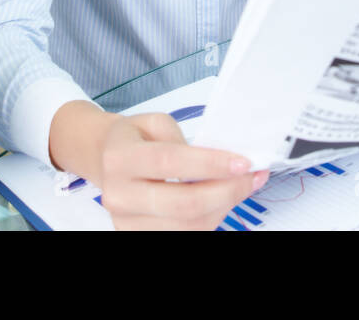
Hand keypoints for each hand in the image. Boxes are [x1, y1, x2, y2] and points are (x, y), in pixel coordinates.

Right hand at [50, 103, 266, 229]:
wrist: (106, 160)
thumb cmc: (135, 139)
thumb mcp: (154, 122)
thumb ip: (184, 139)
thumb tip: (224, 160)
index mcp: (120, 158)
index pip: (170, 163)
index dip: (210, 164)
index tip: (243, 161)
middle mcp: (119, 195)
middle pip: (183, 203)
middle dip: (227, 191)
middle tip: (252, 176)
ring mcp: (126, 222)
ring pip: (189, 226)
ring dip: (225, 207)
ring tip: (243, 186)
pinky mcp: (137, 236)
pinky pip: (186, 234)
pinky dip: (212, 218)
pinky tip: (224, 199)